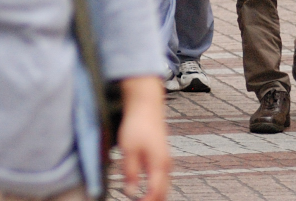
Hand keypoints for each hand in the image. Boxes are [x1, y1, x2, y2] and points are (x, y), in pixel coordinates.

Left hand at [116, 77, 171, 200]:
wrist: (146, 104)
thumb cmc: (137, 124)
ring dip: (154, 196)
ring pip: (164, 187)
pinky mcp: (162, 156)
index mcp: (159, 164)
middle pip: (163, 193)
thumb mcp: (128, 150)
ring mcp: (166, 160)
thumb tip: (130, 192)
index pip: (155, 193)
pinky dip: (155, 188)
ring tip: (140, 200)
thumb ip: (130, 173)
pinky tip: (145, 189)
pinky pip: (162, 179)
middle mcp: (166, 164)